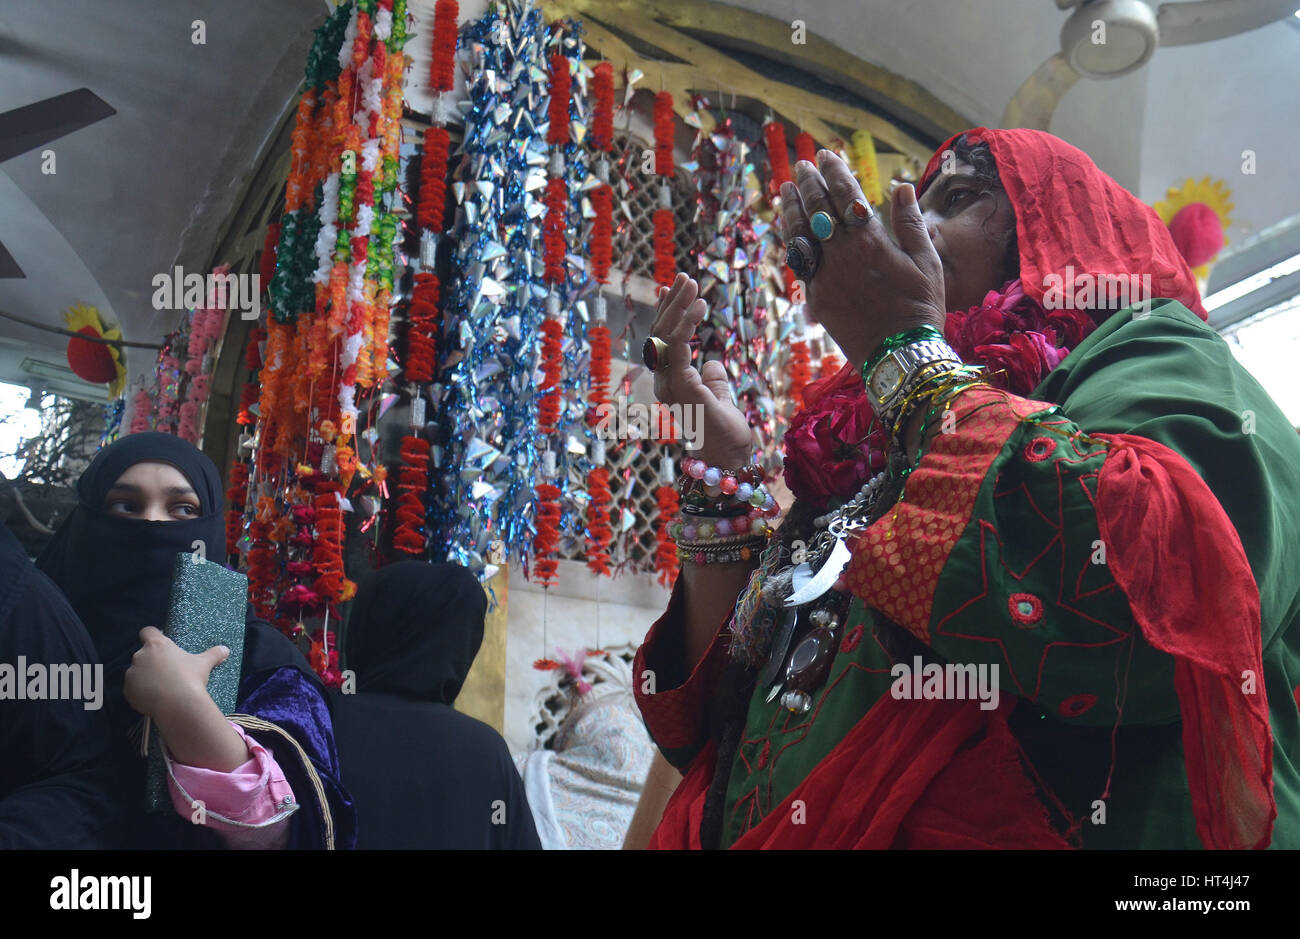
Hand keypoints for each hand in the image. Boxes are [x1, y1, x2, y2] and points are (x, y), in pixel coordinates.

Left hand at [123, 627, 228, 720]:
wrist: (177, 703)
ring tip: (161, 688)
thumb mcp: (204, 664)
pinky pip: (132, 689)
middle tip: (167, 672)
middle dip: (151, 662)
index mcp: (157, 644)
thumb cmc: (190, 678)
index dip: (153, 636)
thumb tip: (226, 650)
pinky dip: (140, 692)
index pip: (147, 631)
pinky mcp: (127, 690)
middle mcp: (141, 656)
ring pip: (137, 672)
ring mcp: (132, 673)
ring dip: (145, 677)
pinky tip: (153, 698)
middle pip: (143, 654)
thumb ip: (213, 654)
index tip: (160, 643)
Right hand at [648, 273, 754, 469]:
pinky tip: (700, 306)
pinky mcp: (682, 387)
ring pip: (666, 337)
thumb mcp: (720, 398)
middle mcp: (665, 384)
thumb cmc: (727, 434)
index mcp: (671, 384)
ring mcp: (670, 386)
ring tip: (693, 284)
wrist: (730, 460)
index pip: (663, 343)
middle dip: (673, 303)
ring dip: (679, 306)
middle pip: (661, 335)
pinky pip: (678, 348)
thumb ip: (713, 380)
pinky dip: (686, 324)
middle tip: (686, 277)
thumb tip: (713, 362)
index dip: (668, 314)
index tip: (674, 289)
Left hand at [780, 150, 946, 369]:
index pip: (845, 196)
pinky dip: (792, 240)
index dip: (835, 173)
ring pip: (800, 233)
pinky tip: (790, 228)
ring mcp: (824, 277)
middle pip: (817, 209)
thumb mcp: (927, 262)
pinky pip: (799, 261)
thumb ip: (910, 222)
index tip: (827, 156)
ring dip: (792, 207)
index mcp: (870, 241)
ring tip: (786, 187)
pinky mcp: (816, 297)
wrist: (899, 355)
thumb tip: (899, 186)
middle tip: (803, 165)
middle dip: (809, 183)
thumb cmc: (920, 308)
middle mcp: (841, 255)